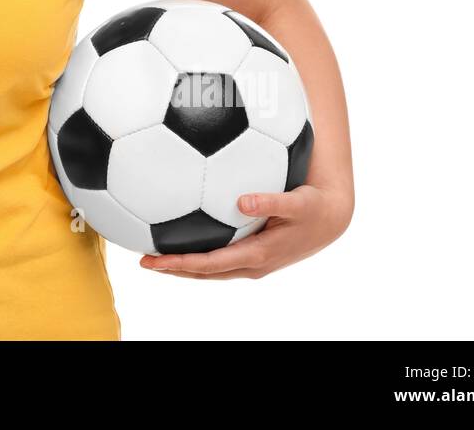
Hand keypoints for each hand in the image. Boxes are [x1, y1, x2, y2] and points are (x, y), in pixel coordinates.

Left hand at [139, 183, 352, 278]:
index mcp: (257, 254)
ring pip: (210, 269)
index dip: (182, 264)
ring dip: (183, 266)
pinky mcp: (252, 253)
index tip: (155, 260)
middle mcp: (251, 264)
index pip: (211, 264)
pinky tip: (181, 239)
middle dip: (174, 269)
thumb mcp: (297, 203)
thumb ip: (271, 201)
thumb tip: (242, 200)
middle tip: (142, 260)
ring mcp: (252, 262)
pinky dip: (198, 256)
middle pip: (204, 272)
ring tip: (154, 256)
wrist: (330, 219)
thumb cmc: (313, 207)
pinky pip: (219, 259)